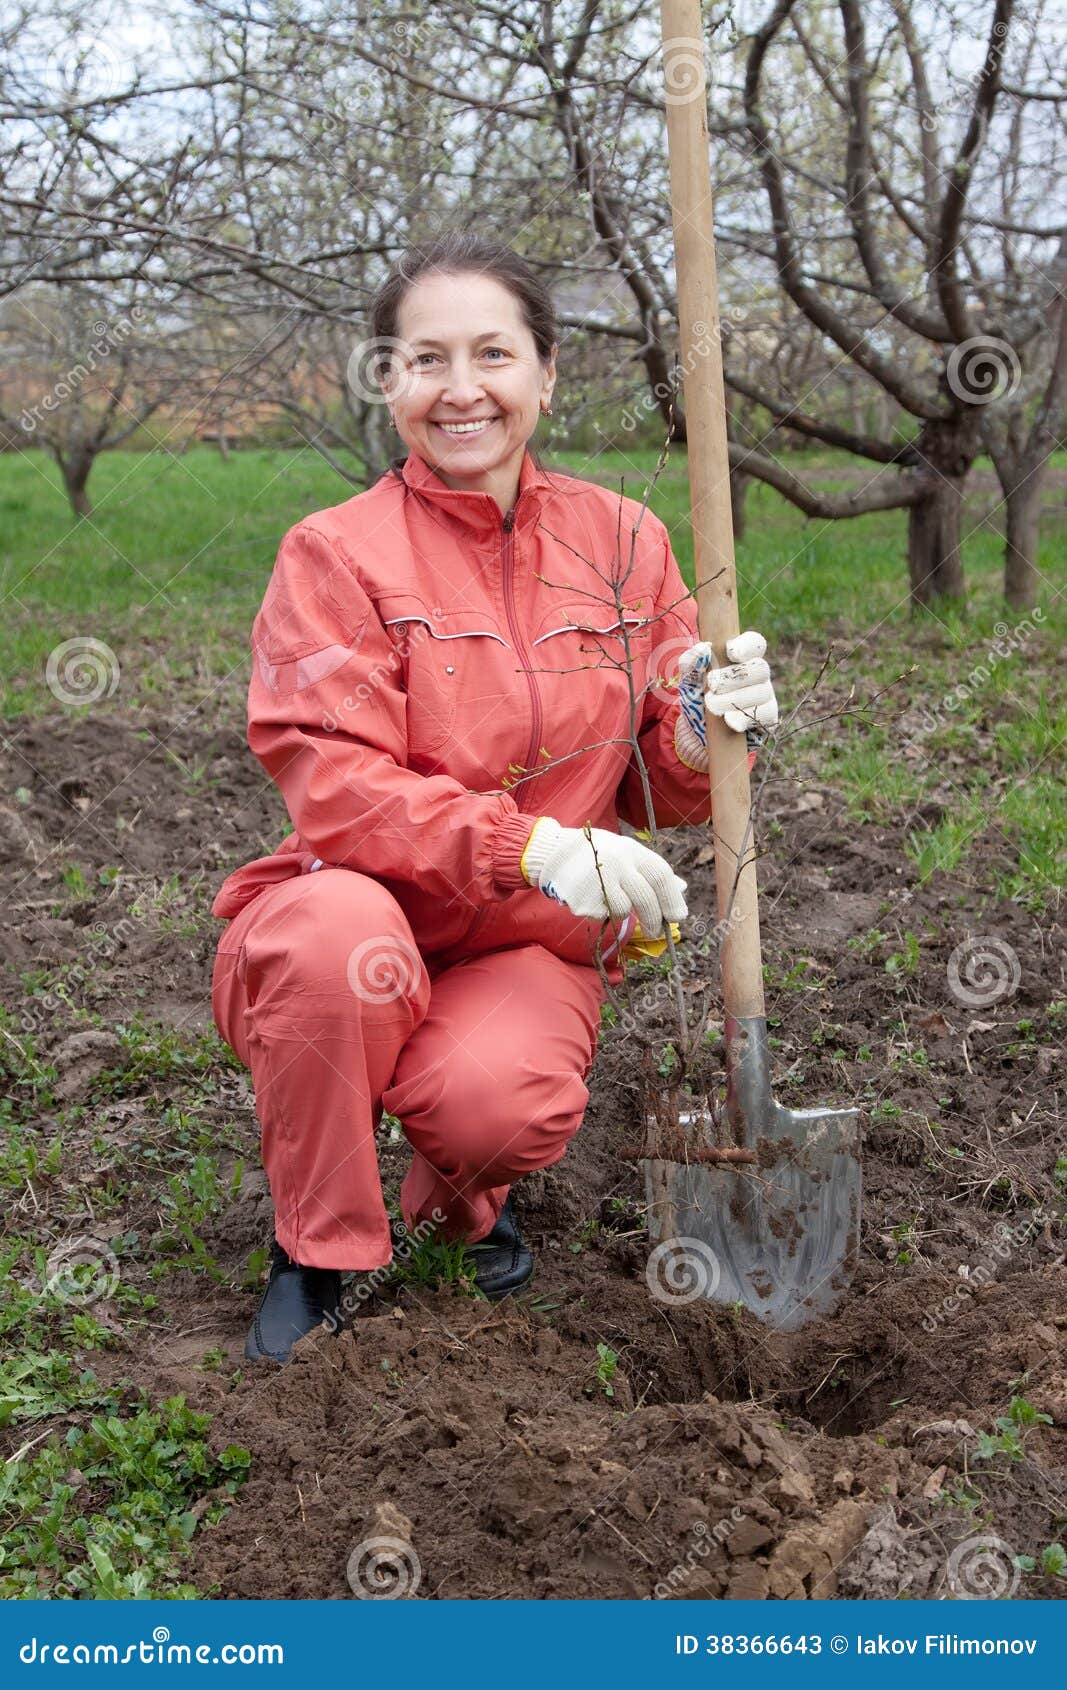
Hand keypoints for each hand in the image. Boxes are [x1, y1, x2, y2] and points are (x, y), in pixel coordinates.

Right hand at [520, 817, 686, 937]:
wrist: (552, 851)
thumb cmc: (597, 853)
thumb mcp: (626, 853)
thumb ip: (650, 870)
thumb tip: (683, 888)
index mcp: (631, 850)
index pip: (660, 875)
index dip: (672, 898)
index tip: (678, 917)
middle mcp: (617, 863)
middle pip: (645, 898)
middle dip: (654, 920)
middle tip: (655, 932)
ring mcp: (598, 880)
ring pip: (623, 910)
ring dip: (620, 912)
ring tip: (606, 897)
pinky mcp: (582, 897)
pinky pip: (601, 915)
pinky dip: (599, 912)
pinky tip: (589, 896)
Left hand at [677, 629, 778, 750]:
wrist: (697, 734)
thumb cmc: (696, 700)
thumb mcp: (688, 681)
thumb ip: (692, 662)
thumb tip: (704, 648)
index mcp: (742, 659)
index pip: (755, 643)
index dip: (746, 645)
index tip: (730, 652)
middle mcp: (758, 675)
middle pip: (760, 668)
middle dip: (733, 677)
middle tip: (711, 685)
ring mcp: (766, 696)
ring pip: (763, 692)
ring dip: (734, 699)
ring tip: (712, 706)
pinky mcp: (768, 718)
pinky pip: (767, 715)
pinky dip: (745, 717)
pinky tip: (730, 721)